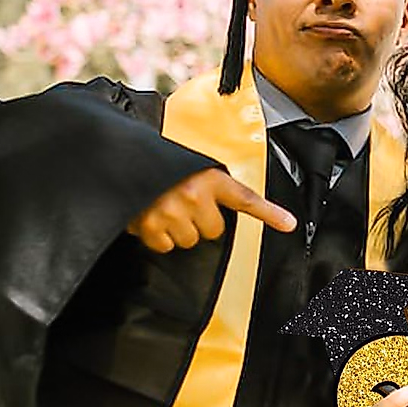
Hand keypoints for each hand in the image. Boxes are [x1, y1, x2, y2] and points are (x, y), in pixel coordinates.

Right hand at [127, 166, 296, 252]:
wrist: (119, 159)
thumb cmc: (156, 163)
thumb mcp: (187, 165)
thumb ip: (208, 185)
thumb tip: (221, 207)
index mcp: (209, 177)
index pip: (245, 198)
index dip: (269, 213)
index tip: (288, 224)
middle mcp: (195, 195)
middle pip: (214, 230)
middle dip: (200, 221)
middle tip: (182, 203)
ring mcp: (173, 212)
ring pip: (190, 240)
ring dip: (179, 229)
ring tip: (164, 207)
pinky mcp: (151, 227)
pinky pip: (166, 246)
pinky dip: (158, 237)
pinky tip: (150, 217)